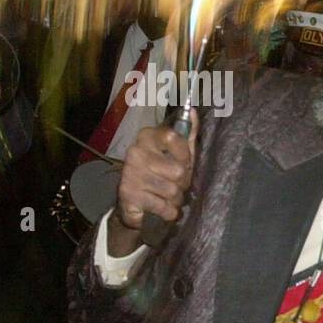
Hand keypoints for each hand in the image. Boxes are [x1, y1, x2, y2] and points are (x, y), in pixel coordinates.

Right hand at [107, 115, 198, 255]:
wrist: (132, 205)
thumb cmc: (160, 175)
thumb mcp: (176, 154)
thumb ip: (187, 133)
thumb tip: (193, 111)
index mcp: (147, 136)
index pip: (173, 138)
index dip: (185, 155)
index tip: (184, 163)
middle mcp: (135, 151)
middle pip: (178, 171)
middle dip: (182, 183)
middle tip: (174, 184)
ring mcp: (131, 173)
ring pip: (172, 191)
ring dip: (175, 199)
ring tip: (167, 197)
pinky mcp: (129, 194)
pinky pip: (163, 206)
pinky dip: (167, 211)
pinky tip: (159, 207)